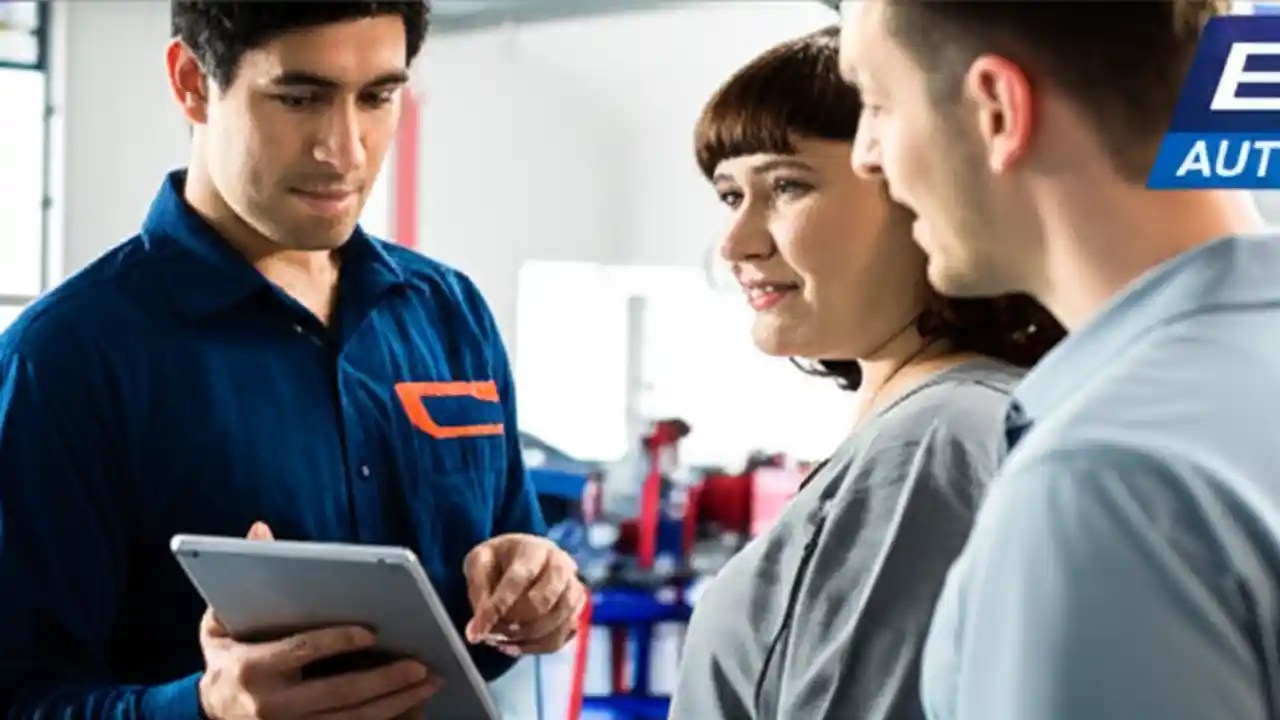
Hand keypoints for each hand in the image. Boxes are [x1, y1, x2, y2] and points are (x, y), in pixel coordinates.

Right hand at [197, 522, 442, 719]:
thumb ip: (245, 574)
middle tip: (420, 664)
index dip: (338, 641)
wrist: (208, 711)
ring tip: (428, 683)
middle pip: (336, 693)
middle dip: (383, 679)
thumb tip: (261, 529)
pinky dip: (383, 719)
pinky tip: (411, 705)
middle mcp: (268, 705)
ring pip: (349, 719)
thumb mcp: (223, 617)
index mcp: (251, 668)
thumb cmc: (226, 655)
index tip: (373, 631)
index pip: (302, 651)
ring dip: (394, 702)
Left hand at [463, 533, 587, 656]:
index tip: (475, 633)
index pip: (518, 579)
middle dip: (515, 623)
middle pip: (544, 602)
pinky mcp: (576, 610)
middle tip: (493, 633)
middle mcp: (561, 565)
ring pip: (559, 622)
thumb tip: (480, 623)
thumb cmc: (499, 560)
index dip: (496, 608)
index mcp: (534, 549)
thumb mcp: (479, 562)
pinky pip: (561, 637)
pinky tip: (515, 645)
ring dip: (527, 638)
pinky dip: (537, 647)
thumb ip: (478, 588)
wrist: (522, 558)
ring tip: (502, 640)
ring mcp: (573, 587)